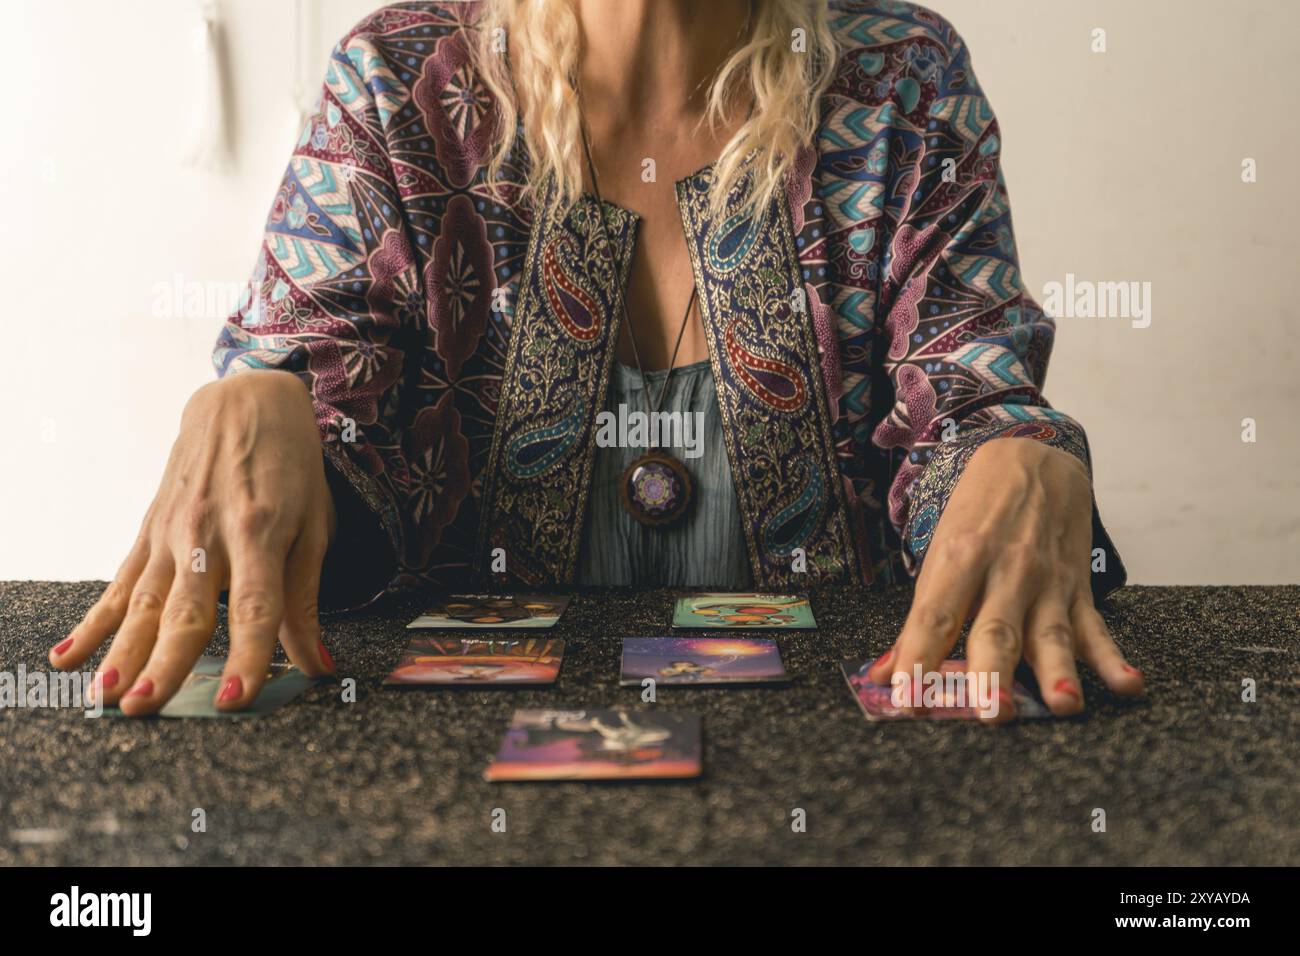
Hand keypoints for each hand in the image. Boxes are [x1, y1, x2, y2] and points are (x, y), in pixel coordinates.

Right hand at [49, 371, 336, 712]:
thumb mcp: (314, 526)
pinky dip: (94, 622)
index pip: (255, 606)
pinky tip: (68, 655)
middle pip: (187, 609)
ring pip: (145, 603)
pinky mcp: (149, 531)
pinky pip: (120, 583)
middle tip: (146, 707)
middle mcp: (210, 533)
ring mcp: (172, 532)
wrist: (245, 402)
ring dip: (123, 652)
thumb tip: (317, 664)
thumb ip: (306, 598)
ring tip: (106, 696)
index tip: (235, 700)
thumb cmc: (291, 468)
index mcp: (261, 531)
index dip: (246, 655)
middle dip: (166, 663)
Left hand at [869, 437, 1143, 719]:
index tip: (907, 699)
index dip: (919, 659)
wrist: (1032, 459)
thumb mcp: (940, 555)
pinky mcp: (1078, 588)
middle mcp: (1005, 571)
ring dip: (1058, 672)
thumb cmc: (975, 517)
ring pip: (1050, 634)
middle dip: (994, 674)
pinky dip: (1113, 660)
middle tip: (992, 714)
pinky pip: (1096, 629)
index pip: (935, 617)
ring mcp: (1046, 582)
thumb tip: (882, 675)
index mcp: (960, 559)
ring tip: (1064, 705)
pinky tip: (1127, 686)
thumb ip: (919, 620)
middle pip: (997, 630)